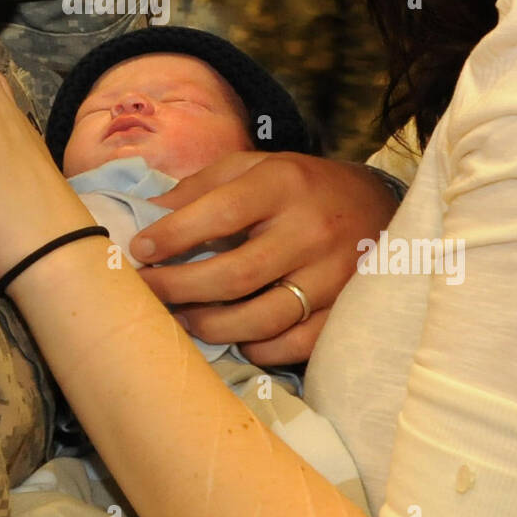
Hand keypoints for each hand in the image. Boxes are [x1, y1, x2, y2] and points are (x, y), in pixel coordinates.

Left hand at [129, 151, 400, 364]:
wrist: (376, 205)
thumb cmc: (298, 186)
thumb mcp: (253, 168)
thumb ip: (200, 187)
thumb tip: (147, 215)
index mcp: (283, 185)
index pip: (220, 213)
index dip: (173, 235)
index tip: (139, 250)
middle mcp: (310, 231)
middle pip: (235, 274)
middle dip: (179, 288)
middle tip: (148, 292)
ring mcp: (332, 276)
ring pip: (262, 319)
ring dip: (211, 325)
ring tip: (182, 317)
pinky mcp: (345, 312)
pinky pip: (293, 345)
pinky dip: (256, 348)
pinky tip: (234, 336)